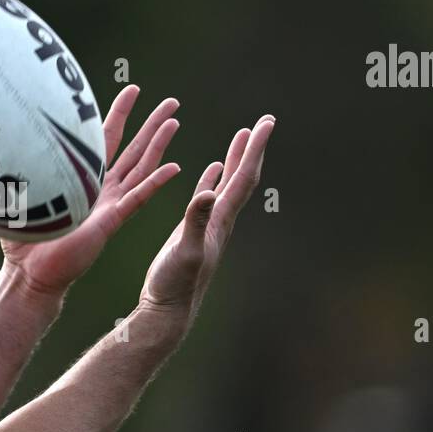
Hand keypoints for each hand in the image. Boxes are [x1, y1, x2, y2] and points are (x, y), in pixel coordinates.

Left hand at [1, 85, 182, 296]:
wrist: (30, 273)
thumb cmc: (24, 239)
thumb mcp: (21, 192)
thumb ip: (23, 167)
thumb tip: (5, 139)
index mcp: (82, 178)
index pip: (105, 138)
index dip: (120, 114)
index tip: (133, 90)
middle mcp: (101, 188)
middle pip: (133, 148)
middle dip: (151, 124)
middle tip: (172, 101)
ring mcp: (109, 204)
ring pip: (140, 167)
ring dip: (158, 144)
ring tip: (175, 120)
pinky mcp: (110, 221)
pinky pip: (137, 198)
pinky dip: (156, 182)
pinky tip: (175, 168)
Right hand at [140, 114, 274, 317]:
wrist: (167, 309)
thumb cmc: (175, 284)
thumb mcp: (185, 250)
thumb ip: (195, 221)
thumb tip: (208, 193)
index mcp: (221, 220)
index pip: (243, 178)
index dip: (254, 150)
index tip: (265, 123)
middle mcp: (221, 220)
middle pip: (243, 177)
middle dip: (253, 149)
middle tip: (264, 122)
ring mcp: (209, 225)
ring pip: (228, 185)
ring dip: (236, 160)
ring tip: (242, 136)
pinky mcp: (194, 231)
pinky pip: (208, 198)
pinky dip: (213, 179)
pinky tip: (211, 170)